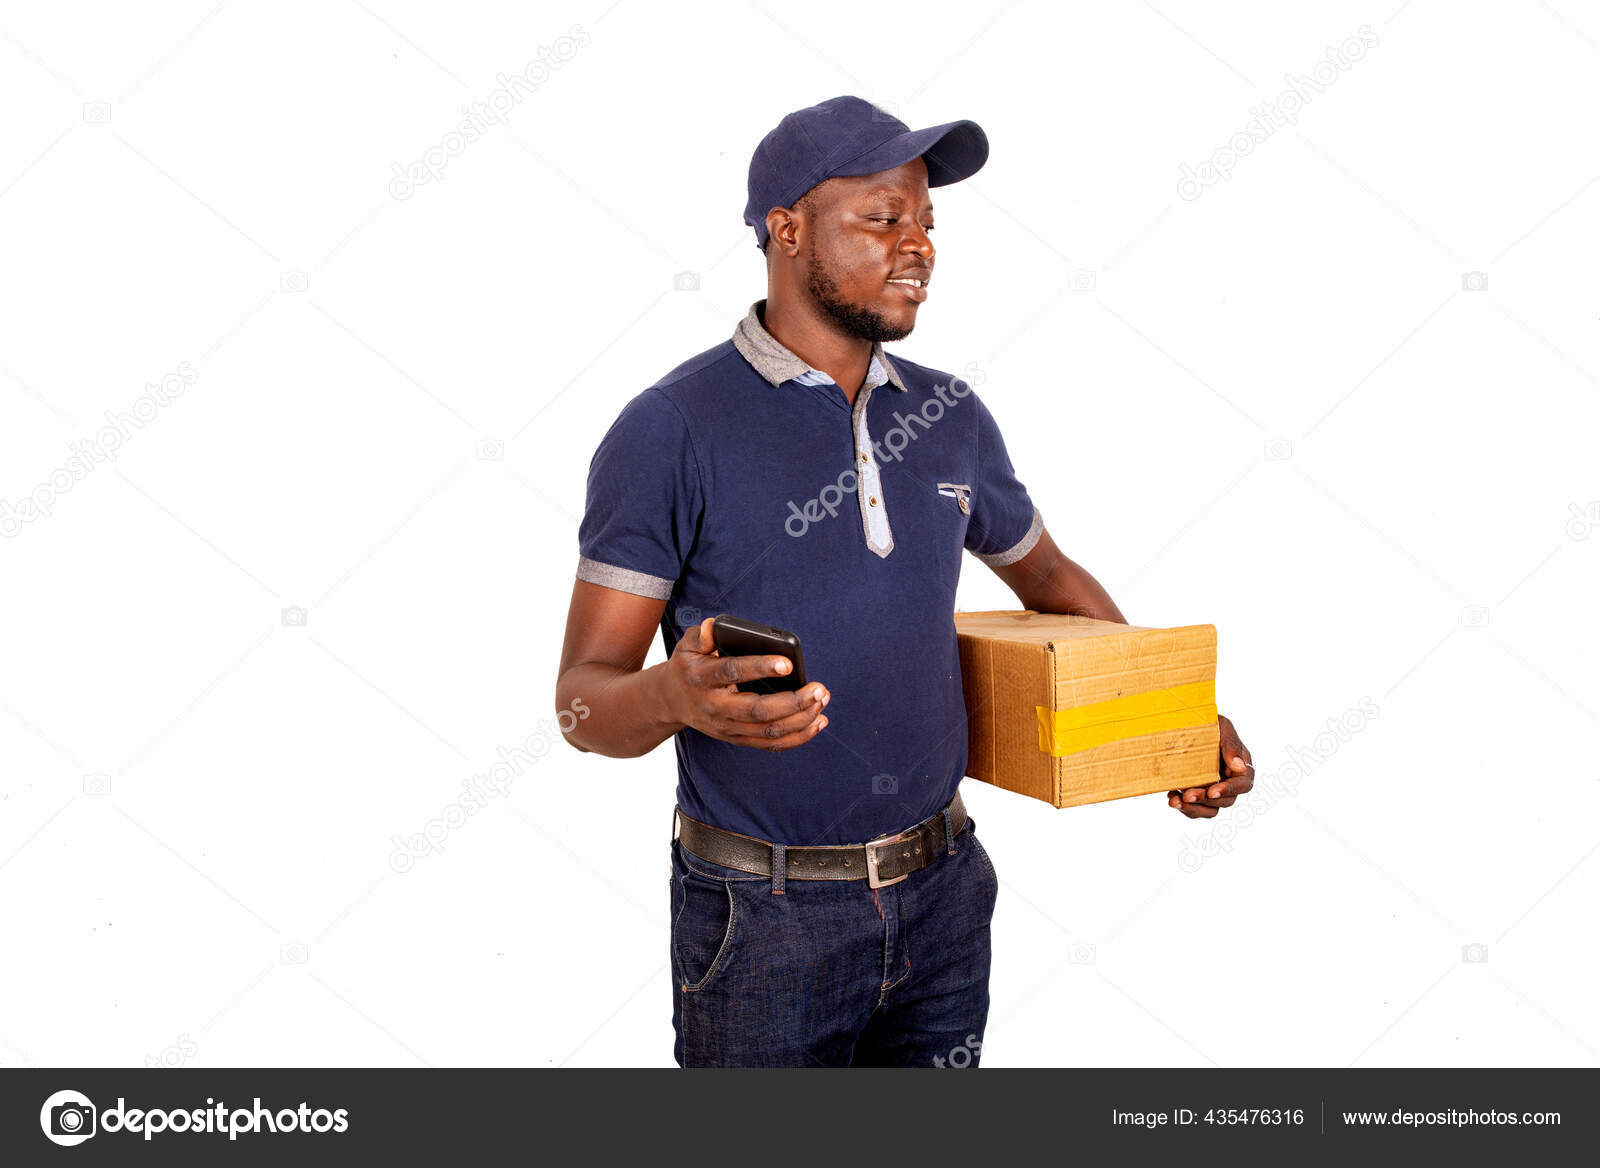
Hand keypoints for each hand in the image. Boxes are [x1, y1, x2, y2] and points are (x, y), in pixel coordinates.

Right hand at [660, 617, 830, 751]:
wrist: (672, 700)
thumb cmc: (690, 665)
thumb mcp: (687, 645)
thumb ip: (700, 635)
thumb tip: (712, 627)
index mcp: (702, 678)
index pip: (732, 672)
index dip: (760, 668)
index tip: (788, 663)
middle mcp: (715, 707)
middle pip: (757, 711)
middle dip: (792, 702)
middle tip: (818, 688)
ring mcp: (726, 727)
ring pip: (768, 731)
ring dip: (800, 719)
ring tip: (821, 700)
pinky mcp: (737, 739)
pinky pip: (771, 744)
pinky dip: (797, 737)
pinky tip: (817, 722)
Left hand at [1168, 712, 1252, 818]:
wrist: (1188, 724)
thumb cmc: (1211, 723)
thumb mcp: (1223, 727)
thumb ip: (1232, 746)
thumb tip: (1240, 766)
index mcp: (1242, 768)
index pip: (1243, 785)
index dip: (1228, 790)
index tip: (1212, 791)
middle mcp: (1230, 782)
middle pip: (1225, 801)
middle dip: (1205, 800)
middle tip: (1187, 795)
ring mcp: (1214, 789)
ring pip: (1211, 810)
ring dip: (1194, 809)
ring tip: (1176, 801)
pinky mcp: (1199, 793)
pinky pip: (1195, 808)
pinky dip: (1184, 807)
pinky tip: (1172, 797)